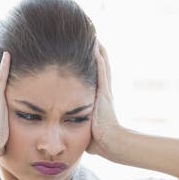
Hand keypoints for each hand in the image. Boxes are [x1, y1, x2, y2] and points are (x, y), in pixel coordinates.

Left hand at [86, 40, 122, 158]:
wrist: (112, 143)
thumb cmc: (100, 142)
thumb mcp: (86, 129)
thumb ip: (79, 125)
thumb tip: (67, 131)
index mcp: (101, 100)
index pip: (97, 78)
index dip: (95, 65)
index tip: (89, 53)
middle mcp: (105, 93)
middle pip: (102, 68)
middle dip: (98, 53)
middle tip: (92, 37)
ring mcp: (105, 92)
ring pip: (102, 66)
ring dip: (99, 51)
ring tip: (94, 35)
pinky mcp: (104, 93)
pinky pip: (101, 71)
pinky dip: (99, 58)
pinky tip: (95, 46)